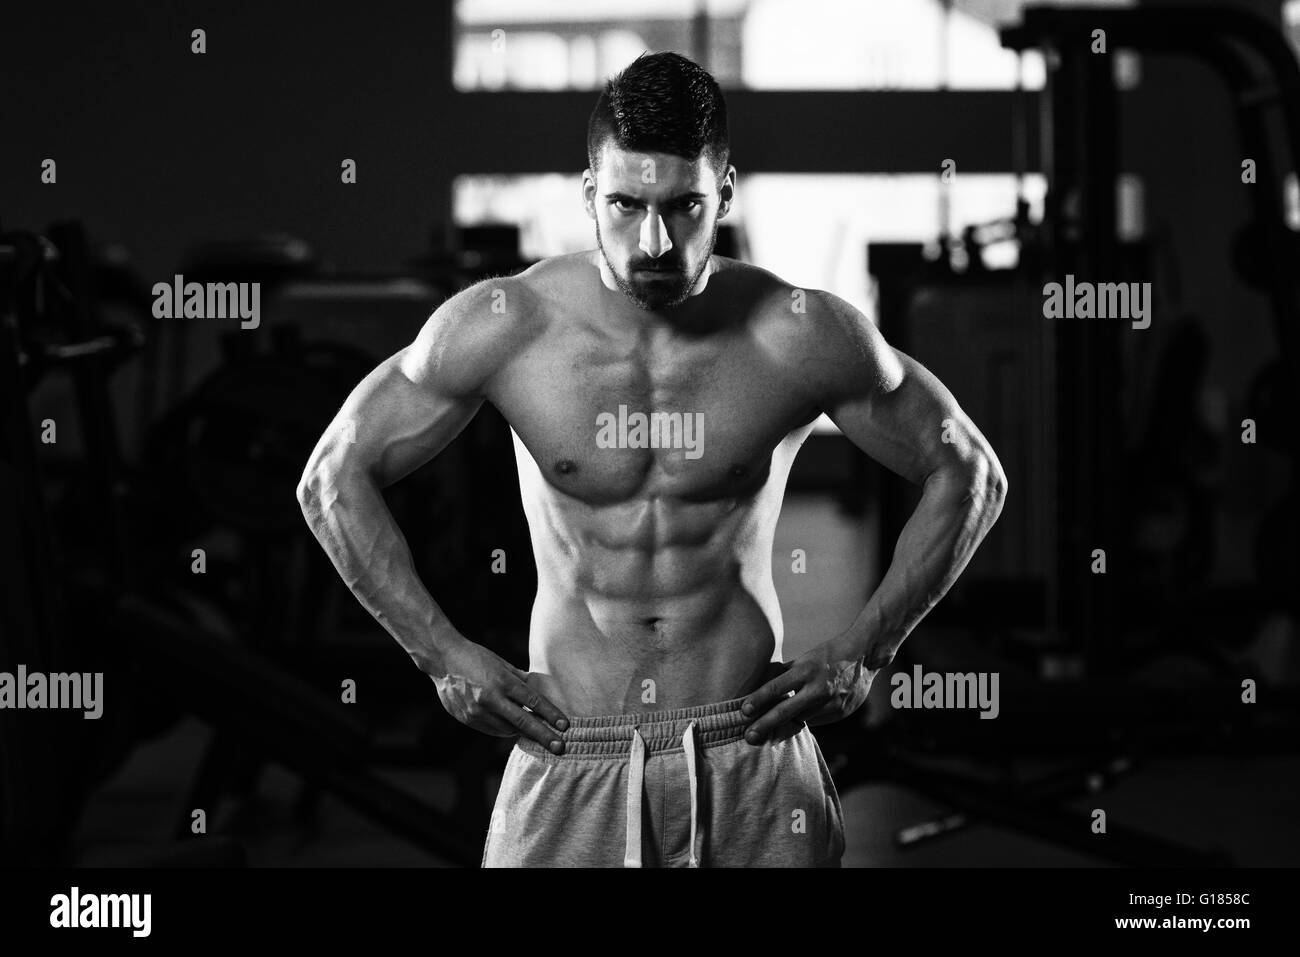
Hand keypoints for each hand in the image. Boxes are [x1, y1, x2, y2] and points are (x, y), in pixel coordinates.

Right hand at [429, 636, 569, 753]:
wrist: (443, 660)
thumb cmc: (476, 657)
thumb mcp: (502, 664)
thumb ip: (520, 680)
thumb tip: (538, 692)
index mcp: (502, 681)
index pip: (533, 701)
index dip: (550, 714)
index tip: (565, 726)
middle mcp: (491, 698)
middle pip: (523, 722)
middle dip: (544, 736)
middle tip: (560, 747)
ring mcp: (477, 711)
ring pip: (507, 730)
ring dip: (523, 732)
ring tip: (536, 732)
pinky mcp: (467, 719)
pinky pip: (492, 730)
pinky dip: (504, 729)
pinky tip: (511, 726)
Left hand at [740, 634, 878, 743]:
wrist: (864, 656)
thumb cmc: (829, 654)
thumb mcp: (805, 658)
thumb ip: (786, 673)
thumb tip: (764, 685)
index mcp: (806, 670)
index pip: (775, 688)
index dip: (758, 701)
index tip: (744, 712)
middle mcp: (818, 688)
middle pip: (785, 711)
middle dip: (765, 725)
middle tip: (748, 737)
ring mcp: (830, 703)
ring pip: (801, 719)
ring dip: (786, 723)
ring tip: (770, 729)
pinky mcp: (840, 713)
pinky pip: (816, 721)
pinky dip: (807, 719)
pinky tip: (802, 716)